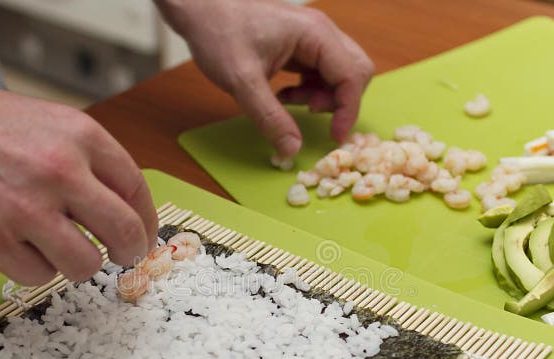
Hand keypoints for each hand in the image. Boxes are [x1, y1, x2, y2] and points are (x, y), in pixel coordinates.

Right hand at [0, 60, 157, 284]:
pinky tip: (17, 245)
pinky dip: (34, 268)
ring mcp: (26, 208)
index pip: (137, 189)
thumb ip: (85, 158)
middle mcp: (59, 170)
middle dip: (129, 253)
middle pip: (125, 233)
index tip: (143, 236)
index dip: (147, 222)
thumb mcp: (43, 120)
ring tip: (56, 247)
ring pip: (85, 264)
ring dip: (77, 264)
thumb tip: (123, 203)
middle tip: (121, 258)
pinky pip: (38, 276)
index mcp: (79, 135)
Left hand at [157, 0, 373, 157]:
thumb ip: (270, 117)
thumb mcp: (242, 83)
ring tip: (288, 103)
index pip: (352, 76)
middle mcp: (320, 31)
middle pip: (355, 71)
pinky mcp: (300, 44)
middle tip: (307, 114)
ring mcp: (311, 36)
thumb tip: (292, 149)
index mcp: (314, 34)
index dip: (347, 110)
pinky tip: (283, 96)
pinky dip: (310, 90)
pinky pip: (321, 71)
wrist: (197, 7)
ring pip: (339, 73)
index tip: (334, 138)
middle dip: (339, 101)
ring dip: (322, 96)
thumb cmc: (218, 33)